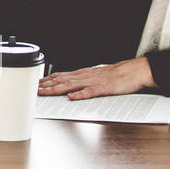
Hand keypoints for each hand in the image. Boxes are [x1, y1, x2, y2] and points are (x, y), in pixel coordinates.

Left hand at [38, 57, 155, 99]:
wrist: (135, 71)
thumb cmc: (117, 75)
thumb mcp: (96, 75)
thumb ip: (84, 80)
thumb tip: (71, 85)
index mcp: (84, 73)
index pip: (61, 76)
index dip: (48, 80)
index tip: (36, 84)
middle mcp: (86, 76)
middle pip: (63, 80)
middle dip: (47, 85)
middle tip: (34, 89)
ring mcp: (95, 81)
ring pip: (72, 85)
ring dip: (57, 89)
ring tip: (46, 92)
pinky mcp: (105, 88)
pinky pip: (91, 92)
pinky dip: (81, 94)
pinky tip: (72, 97)